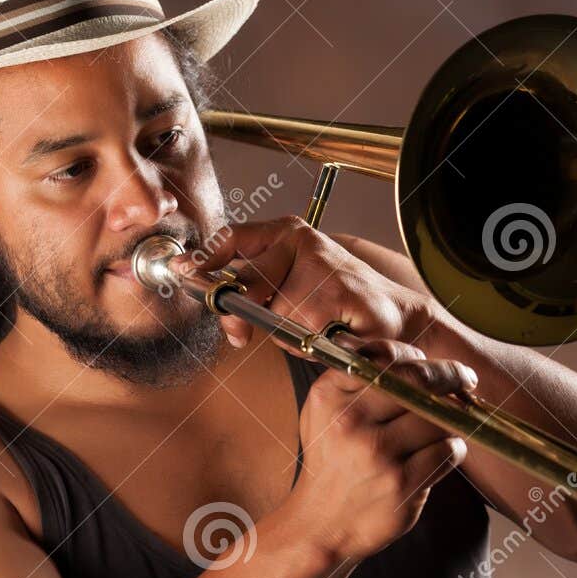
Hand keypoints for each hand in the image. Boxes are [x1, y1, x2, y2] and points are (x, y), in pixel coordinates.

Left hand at [173, 215, 434, 348]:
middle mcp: (301, 240)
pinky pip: (302, 331)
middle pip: (245, 284)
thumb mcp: (287, 291)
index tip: (181, 271)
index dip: (204, 258)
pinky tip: (334, 331)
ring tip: (317, 326)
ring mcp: (320, 264)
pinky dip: (314, 343)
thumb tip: (220, 309)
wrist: (395, 318)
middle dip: (240, 315)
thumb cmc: (336, 306)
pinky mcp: (336, 291)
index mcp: (285, 234)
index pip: (233, 238)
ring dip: (291, 334)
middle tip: (241, 334)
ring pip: (275, 316)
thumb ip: (252, 293)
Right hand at [283, 339, 474, 562]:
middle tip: (466, 379)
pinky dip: (453, 448)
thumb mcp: (326, 411)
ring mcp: (377, 454)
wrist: (320, 525)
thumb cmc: (332, 461)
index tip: (430, 364)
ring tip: (441, 428)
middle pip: (419, 382)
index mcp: (330, 396)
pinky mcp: (402, 484)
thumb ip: (359, 378)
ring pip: (439, 416)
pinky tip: (439, 455)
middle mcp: (351, 422)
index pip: (387, 358)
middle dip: (451, 376)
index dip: (417, 357)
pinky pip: (449, 450)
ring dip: (450, 419)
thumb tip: (415, 356)